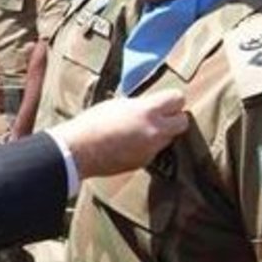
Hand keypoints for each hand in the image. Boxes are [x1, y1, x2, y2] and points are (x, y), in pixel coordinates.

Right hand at [47, 90, 188, 179]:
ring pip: (168, 138)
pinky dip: (146, 147)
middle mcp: (155, 131)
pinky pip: (153, 151)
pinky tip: (128, 144)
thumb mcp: (117, 104)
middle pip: (183, 122)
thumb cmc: (92, 123)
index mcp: (147, 111)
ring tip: (139, 130)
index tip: (166, 101)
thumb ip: (140, 105)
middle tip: (161, 116)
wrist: (78, 150)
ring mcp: (151, 149)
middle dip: (174, 118)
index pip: (178, 99)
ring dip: (160, 133)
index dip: (172, 99)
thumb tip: (151, 107)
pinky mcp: (143, 162)